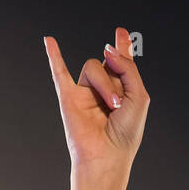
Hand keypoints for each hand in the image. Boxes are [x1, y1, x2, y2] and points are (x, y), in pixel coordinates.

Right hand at [43, 26, 149, 176]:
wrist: (107, 156)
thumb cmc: (126, 133)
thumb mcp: (139, 96)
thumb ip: (128, 68)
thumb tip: (107, 50)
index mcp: (121, 89)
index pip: (120, 62)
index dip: (122, 46)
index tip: (122, 33)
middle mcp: (102, 89)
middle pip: (107, 61)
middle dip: (116, 78)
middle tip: (119, 103)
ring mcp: (84, 93)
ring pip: (92, 66)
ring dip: (105, 83)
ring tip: (112, 105)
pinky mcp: (69, 98)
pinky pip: (59, 72)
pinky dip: (54, 56)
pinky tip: (49, 40)